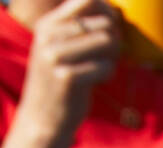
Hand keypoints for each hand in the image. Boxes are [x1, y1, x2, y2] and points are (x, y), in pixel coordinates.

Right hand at [17, 0, 121, 144]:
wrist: (44, 116)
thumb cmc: (61, 79)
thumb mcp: (61, 46)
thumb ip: (79, 28)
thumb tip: (113, 12)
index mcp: (48, 24)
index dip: (109, 12)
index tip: (110, 30)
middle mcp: (49, 35)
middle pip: (104, 23)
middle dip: (114, 40)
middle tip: (107, 56)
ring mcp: (55, 56)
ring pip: (108, 41)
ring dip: (112, 57)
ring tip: (100, 68)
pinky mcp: (67, 77)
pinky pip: (106, 67)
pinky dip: (108, 74)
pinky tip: (96, 82)